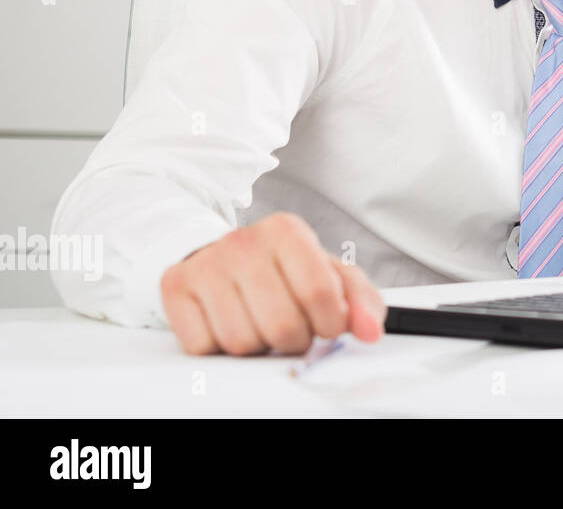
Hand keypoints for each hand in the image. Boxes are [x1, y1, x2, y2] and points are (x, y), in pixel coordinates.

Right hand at [160, 211, 386, 355]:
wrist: (221, 254)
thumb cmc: (282, 268)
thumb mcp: (328, 275)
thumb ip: (361, 301)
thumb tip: (372, 331)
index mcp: (287, 231)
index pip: (320, 294)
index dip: (330, 323)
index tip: (327, 324)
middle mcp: (243, 242)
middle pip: (282, 327)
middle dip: (294, 339)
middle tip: (291, 325)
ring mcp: (206, 264)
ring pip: (242, 343)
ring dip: (258, 345)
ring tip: (259, 322)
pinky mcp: (175, 287)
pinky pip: (204, 346)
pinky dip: (220, 346)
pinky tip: (229, 322)